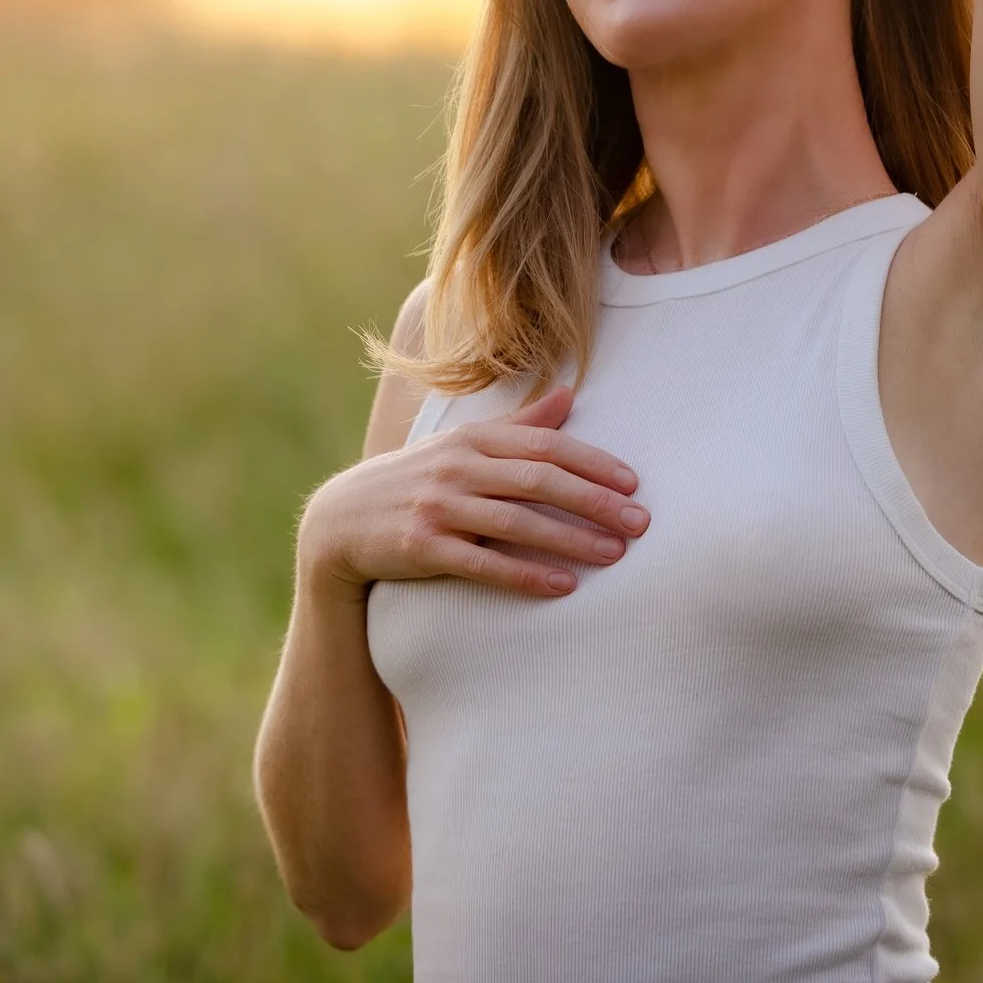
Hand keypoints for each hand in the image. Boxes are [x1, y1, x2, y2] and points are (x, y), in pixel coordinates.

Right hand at [299, 383, 649, 598]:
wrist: (341, 521)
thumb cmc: (416, 480)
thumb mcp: (462, 445)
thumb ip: (518, 424)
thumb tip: (569, 395)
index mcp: (472, 439)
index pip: (543, 446)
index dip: (592, 463)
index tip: (633, 485)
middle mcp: (457, 467)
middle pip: (538, 480)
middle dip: (594, 502)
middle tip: (641, 523)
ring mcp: (438, 507)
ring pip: (516, 522)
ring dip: (569, 539)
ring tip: (613, 554)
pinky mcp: (421, 547)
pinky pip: (483, 564)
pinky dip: (525, 575)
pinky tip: (563, 586)